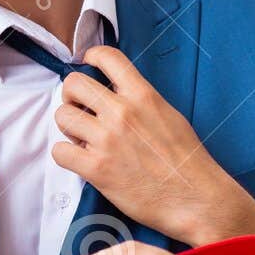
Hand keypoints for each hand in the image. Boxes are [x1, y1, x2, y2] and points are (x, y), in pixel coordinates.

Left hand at [52, 45, 254, 245]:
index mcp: (143, 96)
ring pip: (62, 116)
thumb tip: (117, 94)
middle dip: (71, 96)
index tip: (87, 63)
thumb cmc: (187, 160)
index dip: (91, 56)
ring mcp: (107, 140)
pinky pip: (60, 151)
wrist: (194, 198)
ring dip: (69, 127)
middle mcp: (122, 113)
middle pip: (73, 84)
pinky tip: (82, 160)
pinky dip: (66, 155)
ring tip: (84, 139)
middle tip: (80, 110)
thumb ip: (141, 100)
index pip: (108, 57)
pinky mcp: (97, 169)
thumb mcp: (169, 115)